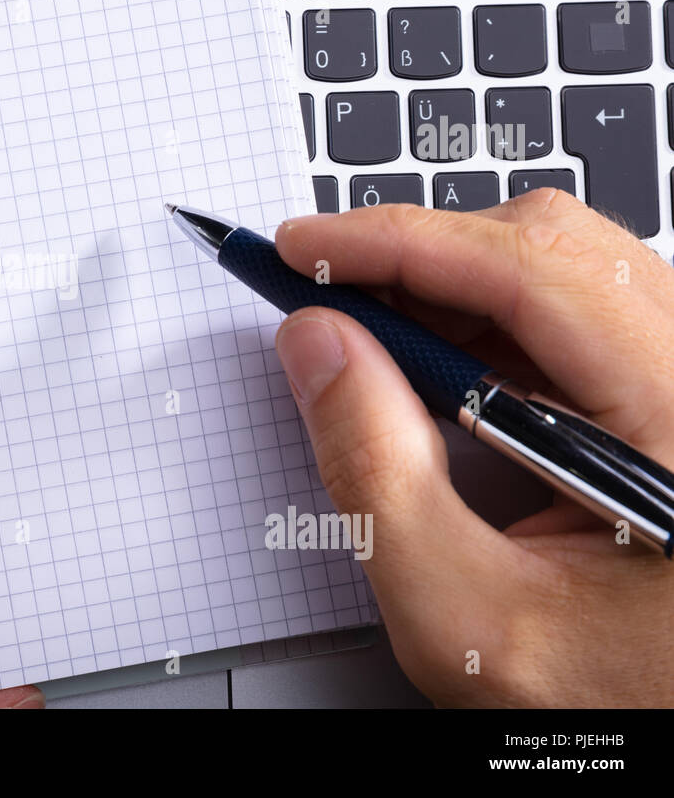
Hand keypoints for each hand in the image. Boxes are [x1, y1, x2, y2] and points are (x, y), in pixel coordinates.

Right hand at [272, 188, 673, 706]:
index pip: (536, 273)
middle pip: (558, 248)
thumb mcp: (465, 616)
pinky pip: (574, 319)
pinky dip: (485, 323)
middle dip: (421, 256)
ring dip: (449, 288)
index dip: (403, 242)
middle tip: (323, 292)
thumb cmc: (615, 704)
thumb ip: (378, 478)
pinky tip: (430, 366)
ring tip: (368, 336)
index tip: (308, 251)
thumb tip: (317, 346)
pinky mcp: (666, 399)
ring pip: (566, 271)